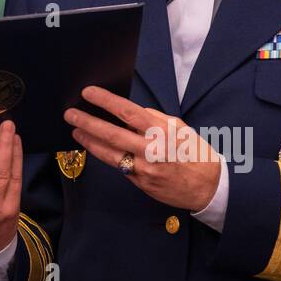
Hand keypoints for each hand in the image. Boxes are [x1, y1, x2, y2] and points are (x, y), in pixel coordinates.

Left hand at [64, 86, 219, 210]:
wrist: (209, 187)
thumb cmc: (195, 153)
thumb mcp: (180, 128)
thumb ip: (154, 119)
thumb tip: (131, 113)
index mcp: (162, 131)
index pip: (127, 112)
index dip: (105, 101)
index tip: (89, 93)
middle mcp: (151, 150)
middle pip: (111, 134)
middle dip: (87, 122)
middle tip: (71, 114)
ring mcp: (144, 169)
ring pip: (109, 154)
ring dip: (89, 142)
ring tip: (76, 132)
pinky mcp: (141, 184)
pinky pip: (120, 167)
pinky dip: (108, 157)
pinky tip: (97, 149)